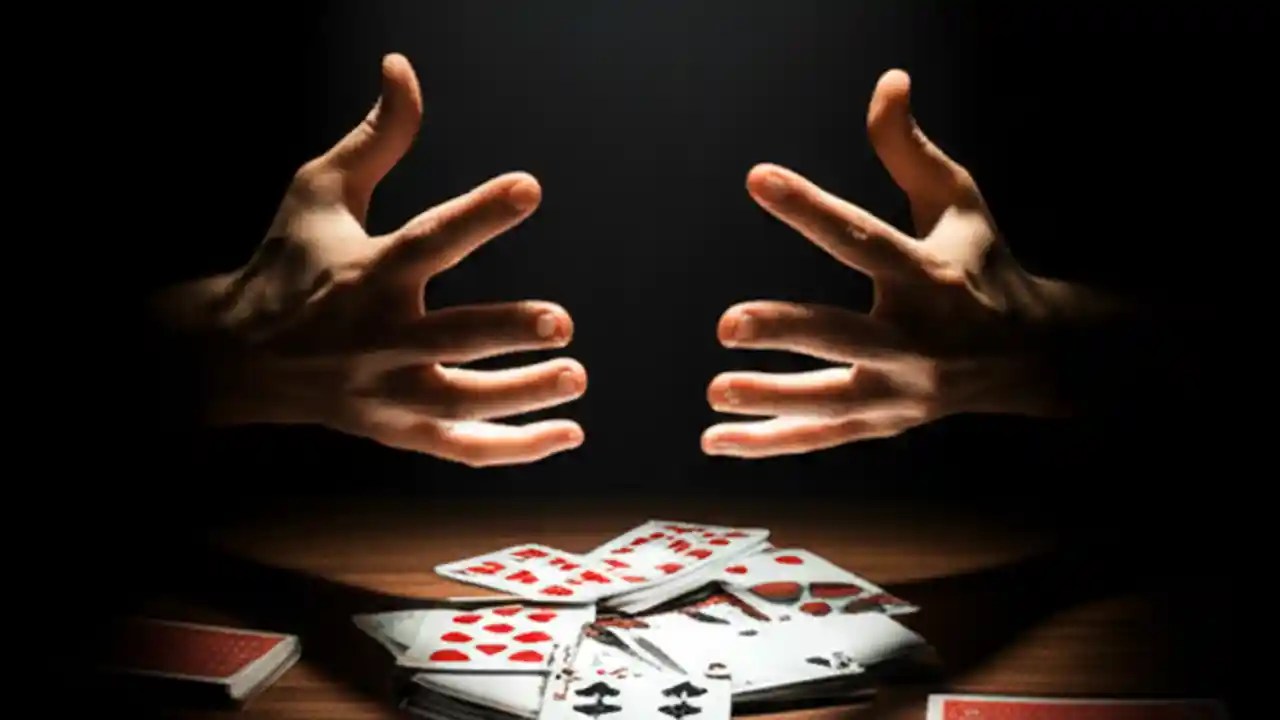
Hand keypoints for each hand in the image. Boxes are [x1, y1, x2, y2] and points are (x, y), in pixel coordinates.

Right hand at [152, 54, 585, 466]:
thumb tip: (402, 67)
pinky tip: (567, 433)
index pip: (430, 240)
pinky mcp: (397, 429)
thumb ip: (375, 138)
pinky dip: (514, 449)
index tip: (529, 188)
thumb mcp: (320, 190)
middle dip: (504, 333)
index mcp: (369, 271)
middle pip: (450, 338)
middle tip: (560, 323)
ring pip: (463, 402)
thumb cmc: (290, 263)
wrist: (240, 355)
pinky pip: (461, 448)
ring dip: (522, 395)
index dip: (480, 214)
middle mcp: (380, 335)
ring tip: (576, 377)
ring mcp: (389, 391)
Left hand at [703, 69, 1118, 457]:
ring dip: (770, 399)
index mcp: (928, 276)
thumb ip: (909, 150)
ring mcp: (899, 390)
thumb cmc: (981, 266)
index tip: (758, 178)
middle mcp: (914, 339)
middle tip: (727, 325)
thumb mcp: (956, 203)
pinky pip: (821, 437)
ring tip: (715, 391)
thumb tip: (887, 82)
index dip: (809, 208)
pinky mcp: (883, 422)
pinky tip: (715, 439)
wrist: (1031, 356)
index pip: (862, 238)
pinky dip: (769, 443)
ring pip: (828, 399)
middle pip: (843, 335)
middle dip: (787, 331)